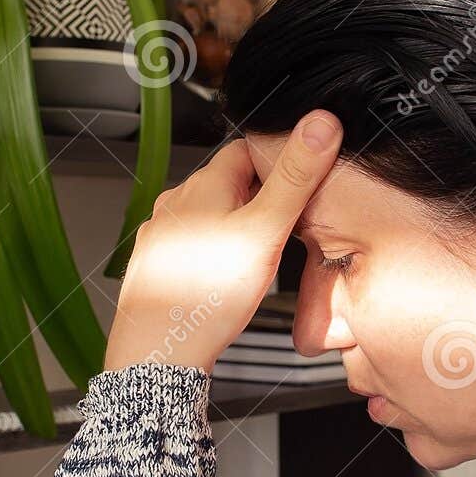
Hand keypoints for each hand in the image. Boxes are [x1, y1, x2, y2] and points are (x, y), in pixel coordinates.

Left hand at [103, 109, 343, 372]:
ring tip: (256, 256)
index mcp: (204, 185)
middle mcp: (175, 202)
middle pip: (226, 185)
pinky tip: (222, 280)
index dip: (276, 162)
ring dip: (233, 227)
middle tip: (284, 225)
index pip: (246, 149)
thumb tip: (321, 123)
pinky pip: (189, 248)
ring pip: (207, 217)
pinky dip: (210, 255)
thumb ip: (295, 179)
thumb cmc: (209, 297)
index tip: (297, 182)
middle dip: (256, 198)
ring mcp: (160, 234)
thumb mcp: (266, 231)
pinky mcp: (154, 266)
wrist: (159, 352)